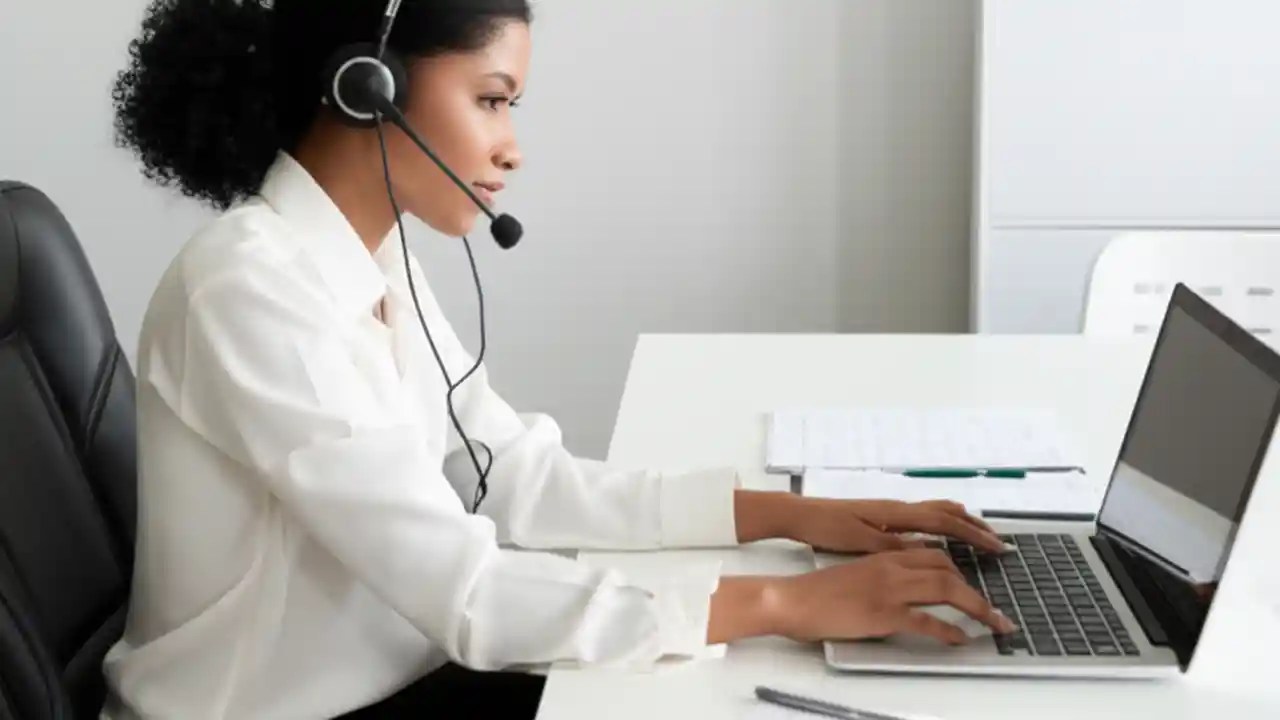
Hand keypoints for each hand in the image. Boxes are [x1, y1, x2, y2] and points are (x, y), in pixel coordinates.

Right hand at [771, 549, 1015, 644]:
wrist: (793, 599)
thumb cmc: (819, 590)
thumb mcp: (857, 573)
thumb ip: (884, 574)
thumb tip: (906, 586)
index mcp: (885, 556)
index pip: (933, 554)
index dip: (958, 569)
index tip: (972, 584)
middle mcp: (892, 567)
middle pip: (947, 569)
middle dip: (975, 589)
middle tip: (993, 610)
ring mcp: (890, 590)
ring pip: (946, 589)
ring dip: (976, 607)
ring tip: (993, 623)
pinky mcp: (884, 615)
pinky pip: (927, 622)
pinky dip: (949, 631)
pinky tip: (960, 639)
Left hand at [791, 496, 1005, 554]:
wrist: (801, 514)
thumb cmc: (827, 527)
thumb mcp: (860, 542)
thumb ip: (894, 545)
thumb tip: (929, 548)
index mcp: (896, 514)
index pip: (945, 522)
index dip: (973, 534)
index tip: (996, 546)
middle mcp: (897, 507)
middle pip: (946, 512)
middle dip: (974, 526)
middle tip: (998, 541)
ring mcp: (890, 510)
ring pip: (935, 510)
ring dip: (960, 521)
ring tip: (979, 534)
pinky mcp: (881, 516)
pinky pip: (922, 516)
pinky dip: (942, 522)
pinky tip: (941, 534)